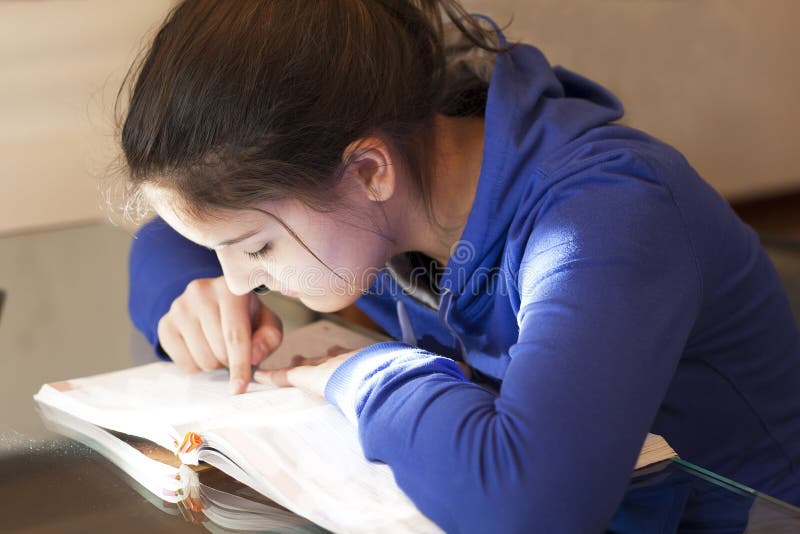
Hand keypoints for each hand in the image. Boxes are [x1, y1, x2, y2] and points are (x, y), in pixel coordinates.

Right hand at [156, 276, 282, 393]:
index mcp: (231, 289)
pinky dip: (197, 365)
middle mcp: (201, 292)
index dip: (239, 365)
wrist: (217, 303)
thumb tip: (254, 356)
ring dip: (214, 364)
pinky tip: (203, 348)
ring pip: (201, 359)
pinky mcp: (165, 323)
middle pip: (218, 350)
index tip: (239, 389)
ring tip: (218, 348)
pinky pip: (182, 362)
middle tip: (234, 351)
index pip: (235, 335)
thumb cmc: (246, 316)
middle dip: (230, 361)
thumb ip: (268, 338)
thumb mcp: (267, 323)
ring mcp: (179, 307)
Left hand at [253, 346, 473, 396]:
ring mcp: (329, 365)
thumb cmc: (404, 377)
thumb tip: (472, 374)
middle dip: (323, 357)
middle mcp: (348, 358)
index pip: (356, 356)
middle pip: (331, 356)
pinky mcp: (310, 377)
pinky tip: (259, 376)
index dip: (347, 356)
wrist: (384, 378)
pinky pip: (286, 375)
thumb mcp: (424, 374)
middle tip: (312, 356)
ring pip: (309, 365)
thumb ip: (441, 375)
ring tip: (288, 367)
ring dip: (300, 366)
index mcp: (370, 361)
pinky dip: (273, 375)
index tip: (342, 353)